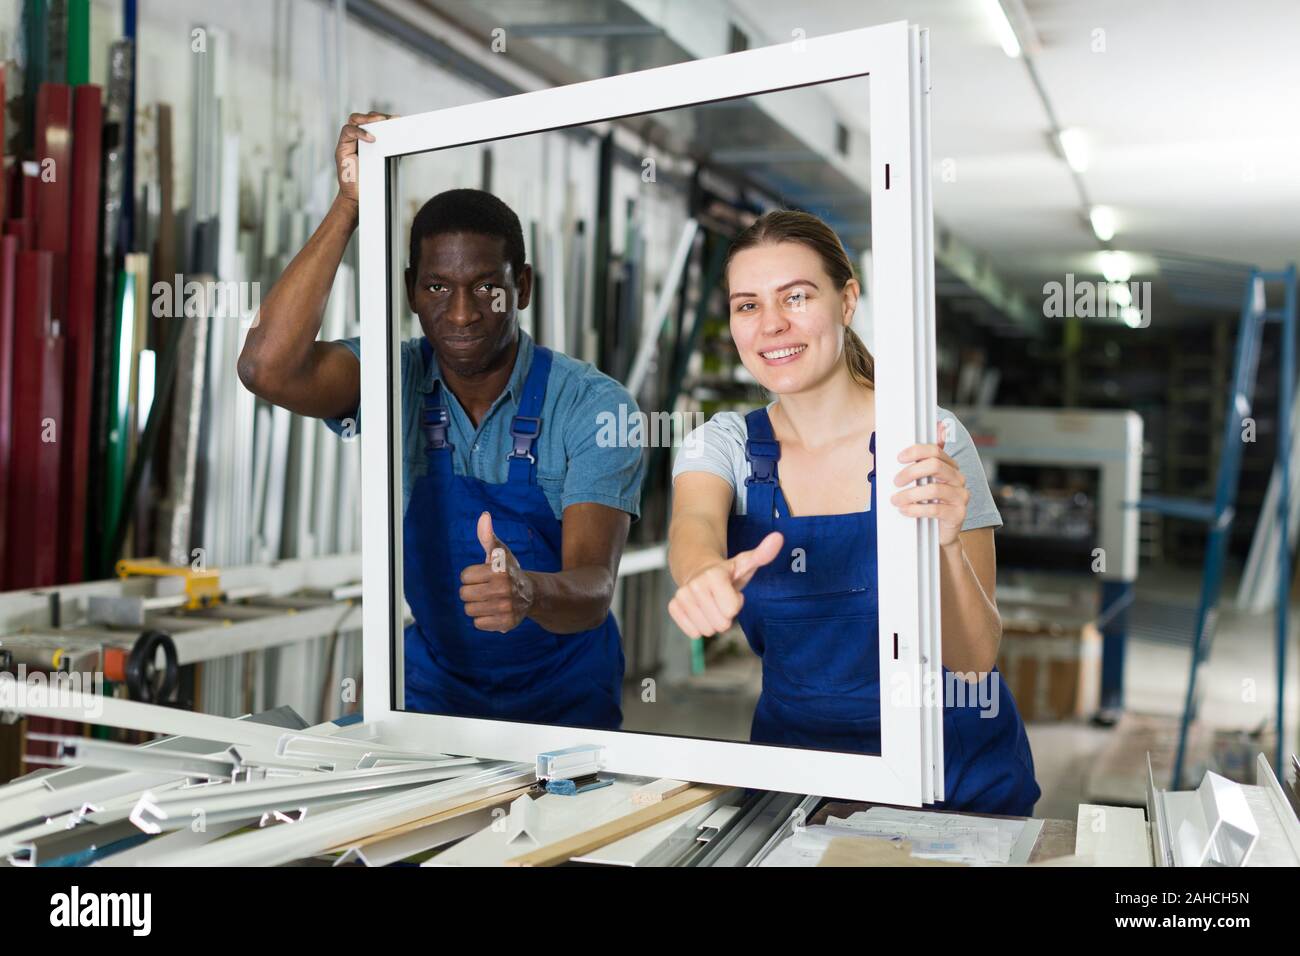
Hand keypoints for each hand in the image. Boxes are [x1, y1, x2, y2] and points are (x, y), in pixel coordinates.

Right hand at [335, 111, 395, 205]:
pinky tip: (371, 138)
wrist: (358, 197)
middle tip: (390, 119)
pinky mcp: (341, 148)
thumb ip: (388, 150)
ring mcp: (348, 142)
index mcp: (366, 140)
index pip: (373, 122)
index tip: (397, 119)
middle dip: (376, 116)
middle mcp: (356, 139)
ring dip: (367, 119)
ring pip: (354, 120)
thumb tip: (402, 139)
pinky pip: (348, 132)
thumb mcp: (384, 162)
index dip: (383, 119)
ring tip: (381, 121)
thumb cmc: (370, 181)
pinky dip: (359, 132)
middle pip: (363, 118)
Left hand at [458, 512, 535, 631]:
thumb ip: (487, 536)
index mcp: (499, 570)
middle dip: (472, 591)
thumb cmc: (508, 570)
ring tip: (490, 600)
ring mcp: (505, 607)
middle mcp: (503, 589)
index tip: (485, 575)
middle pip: (464, 594)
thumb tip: (484, 516)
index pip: (464, 576)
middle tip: (486, 589)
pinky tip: (494, 611)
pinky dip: (483, 619)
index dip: (472, 575)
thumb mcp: (499, 552)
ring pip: (469, 610)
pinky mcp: (506, 623)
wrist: (531, 594)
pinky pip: (478, 624)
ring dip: (476, 606)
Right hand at [668, 531, 782, 638]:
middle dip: (724, 615)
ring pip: (707, 630)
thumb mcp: (746, 563)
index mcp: (714, 575)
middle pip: (720, 624)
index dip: (736, 603)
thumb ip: (763, 554)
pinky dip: (699, 626)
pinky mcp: (673, 606)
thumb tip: (779, 537)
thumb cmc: (727, 572)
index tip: (732, 591)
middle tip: (721, 599)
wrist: (697, 569)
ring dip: (712, 621)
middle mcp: (695, 585)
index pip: (732, 610)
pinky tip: (700, 610)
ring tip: (711, 604)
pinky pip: (692, 632)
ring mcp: (682, 596)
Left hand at [890, 417, 968, 546]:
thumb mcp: (925, 479)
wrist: (938, 534)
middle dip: (910, 472)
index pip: (935, 450)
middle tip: (895, 481)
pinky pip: (935, 509)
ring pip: (933, 489)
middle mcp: (958, 479)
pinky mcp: (958, 515)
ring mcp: (961, 497)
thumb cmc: (928, 503)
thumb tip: (939, 425)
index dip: (915, 452)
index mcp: (950, 467)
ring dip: (909, 494)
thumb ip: (927, 457)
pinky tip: (905, 511)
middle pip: (935, 466)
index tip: (899, 458)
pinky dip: (915, 509)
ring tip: (895, 500)